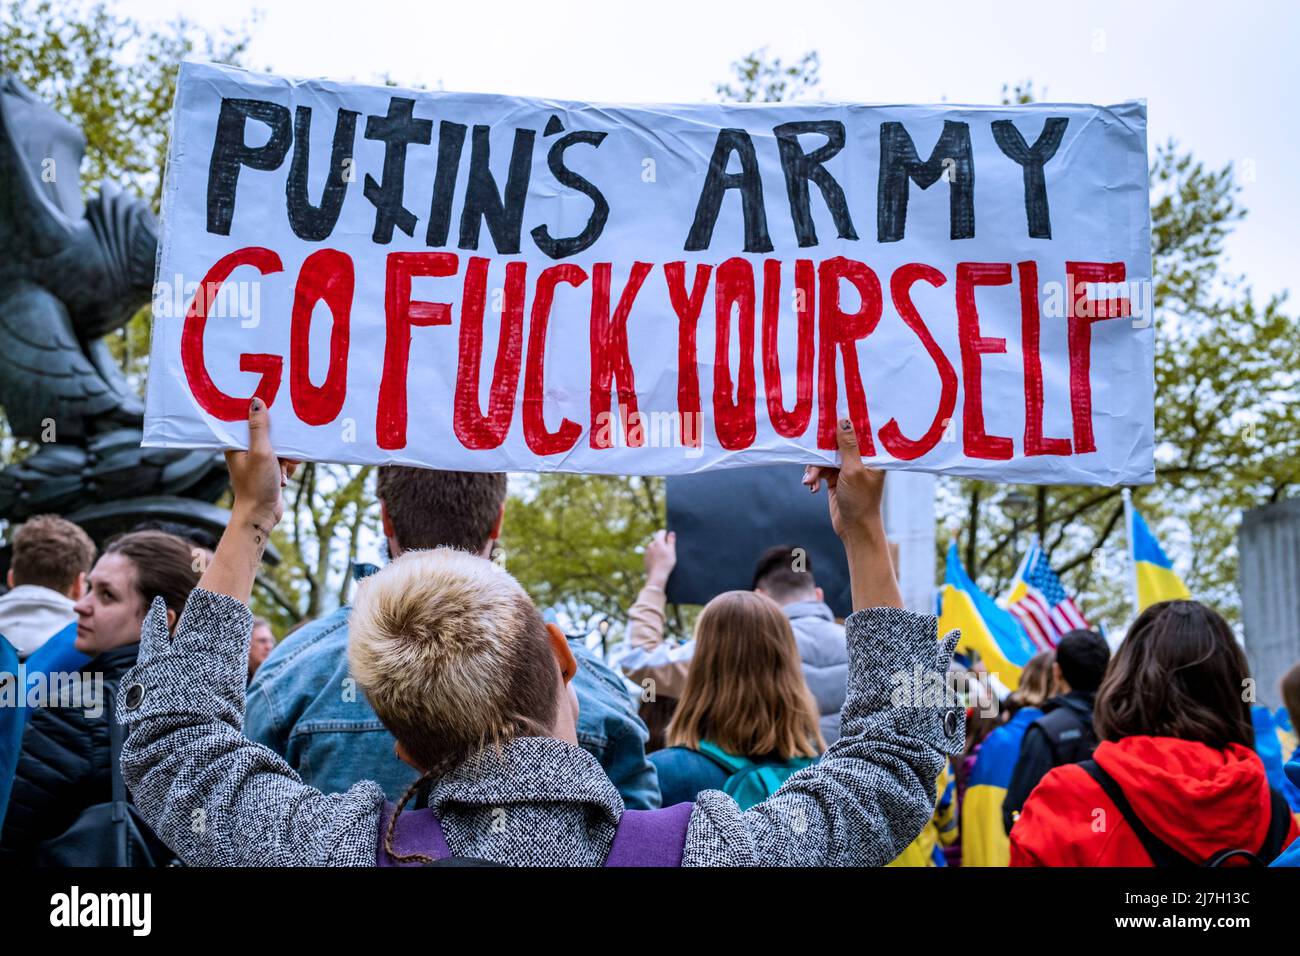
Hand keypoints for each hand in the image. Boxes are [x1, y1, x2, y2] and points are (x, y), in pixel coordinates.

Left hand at [224, 398, 297, 527]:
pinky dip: (289, 464)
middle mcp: (244, 449)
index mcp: (235, 443)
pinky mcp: (269, 467)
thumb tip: (257, 400)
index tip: (273, 403)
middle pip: (267, 430)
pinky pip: (284, 457)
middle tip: (285, 447)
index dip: (260, 411)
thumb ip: (260, 427)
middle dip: (281, 439)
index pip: (246, 418)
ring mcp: (257, 458)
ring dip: (287, 454)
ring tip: (285, 466)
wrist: (261, 514)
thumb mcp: (261, 452)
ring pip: (279, 444)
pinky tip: (286, 474)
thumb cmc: (256, 484)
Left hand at [644, 530, 676, 588]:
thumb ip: (671, 540)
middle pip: (657, 540)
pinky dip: (654, 555)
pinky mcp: (645, 558)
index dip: (666, 534)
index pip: (661, 532)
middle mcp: (650, 545)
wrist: (657, 576)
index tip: (670, 541)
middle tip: (668, 552)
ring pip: (653, 547)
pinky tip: (658, 562)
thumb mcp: (671, 551)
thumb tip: (671, 532)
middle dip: (662, 543)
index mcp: (657, 541)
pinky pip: (650, 553)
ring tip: (663, 558)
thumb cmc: (666, 563)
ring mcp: (646, 552)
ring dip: (658, 549)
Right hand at [802, 418, 884, 543]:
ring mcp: (847, 468)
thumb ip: (847, 445)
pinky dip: (814, 476)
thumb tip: (844, 419)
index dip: (846, 420)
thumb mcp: (853, 470)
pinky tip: (812, 486)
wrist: (854, 529)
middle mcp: (861, 458)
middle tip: (809, 446)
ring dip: (814, 467)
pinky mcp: (835, 478)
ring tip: (809, 480)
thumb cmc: (861, 501)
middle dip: (822, 448)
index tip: (830, 410)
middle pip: (838, 442)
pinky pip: (820, 469)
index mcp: (873, 454)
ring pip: (825, 456)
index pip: (859, 430)